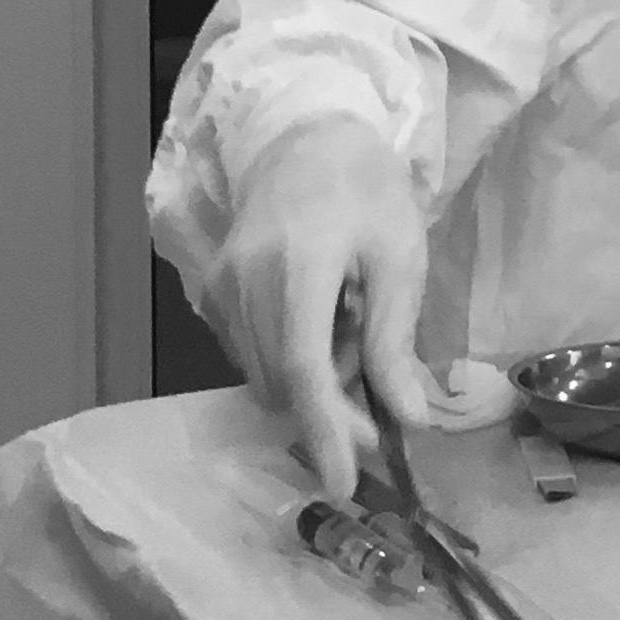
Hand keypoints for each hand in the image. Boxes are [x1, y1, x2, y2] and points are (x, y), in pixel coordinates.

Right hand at [201, 117, 432, 502]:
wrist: (302, 136)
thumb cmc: (365, 190)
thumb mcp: (400, 257)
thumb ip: (395, 339)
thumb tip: (409, 418)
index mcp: (296, 268)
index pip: (304, 372)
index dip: (324, 434)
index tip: (343, 483)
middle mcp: (242, 284)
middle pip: (282, 384)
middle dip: (330, 412)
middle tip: (381, 405)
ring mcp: (219, 290)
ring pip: (264, 376)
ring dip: (310, 384)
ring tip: (351, 336)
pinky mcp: (210, 293)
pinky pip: (250, 354)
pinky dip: (288, 361)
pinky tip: (320, 324)